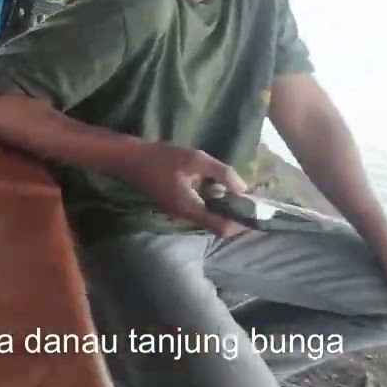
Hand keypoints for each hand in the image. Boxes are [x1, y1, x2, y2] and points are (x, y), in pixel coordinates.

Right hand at [122, 143, 250, 237]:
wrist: (129, 159)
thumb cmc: (161, 158)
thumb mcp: (195, 159)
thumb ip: (221, 172)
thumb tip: (243, 188)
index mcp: (190, 209)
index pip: (222, 228)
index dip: (242, 224)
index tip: (257, 212)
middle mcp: (186, 216)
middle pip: (217, 225)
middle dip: (236, 215)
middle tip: (252, 200)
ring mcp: (180, 211)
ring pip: (210, 217)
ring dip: (225, 207)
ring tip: (239, 191)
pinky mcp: (176, 204)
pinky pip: (201, 209)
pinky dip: (214, 201)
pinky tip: (218, 185)